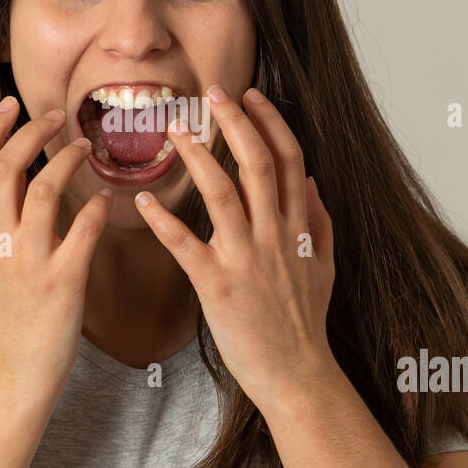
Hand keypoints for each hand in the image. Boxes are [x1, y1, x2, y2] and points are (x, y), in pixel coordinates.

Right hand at [0, 96, 113, 399]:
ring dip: (65, 161)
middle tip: (56, 117)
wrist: (14, 374)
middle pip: (4, 168)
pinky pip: (80, 233)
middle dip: (30, 134)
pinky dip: (95, 209)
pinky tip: (109, 198)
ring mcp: (28, 263)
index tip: (10, 104)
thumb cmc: (10, 319)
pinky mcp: (61, 283)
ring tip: (85, 148)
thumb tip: (16, 186)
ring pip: (40, 191)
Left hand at [134, 86, 338, 411]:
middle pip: (257, 164)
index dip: (270, 122)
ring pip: (223, 194)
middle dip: (235, 122)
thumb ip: (318, 221)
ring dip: (198, 157)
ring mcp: (247, 260)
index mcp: (298, 227)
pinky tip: (142, 200)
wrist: (296, 375)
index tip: (250, 95)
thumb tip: (310, 181)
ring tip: (175, 130)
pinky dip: (163, 221)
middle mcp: (275, 236)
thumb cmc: (304, 324)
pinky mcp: (218, 287)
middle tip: (212, 92)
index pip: (289, 160)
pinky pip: (186, 246)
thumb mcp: (324, 266)